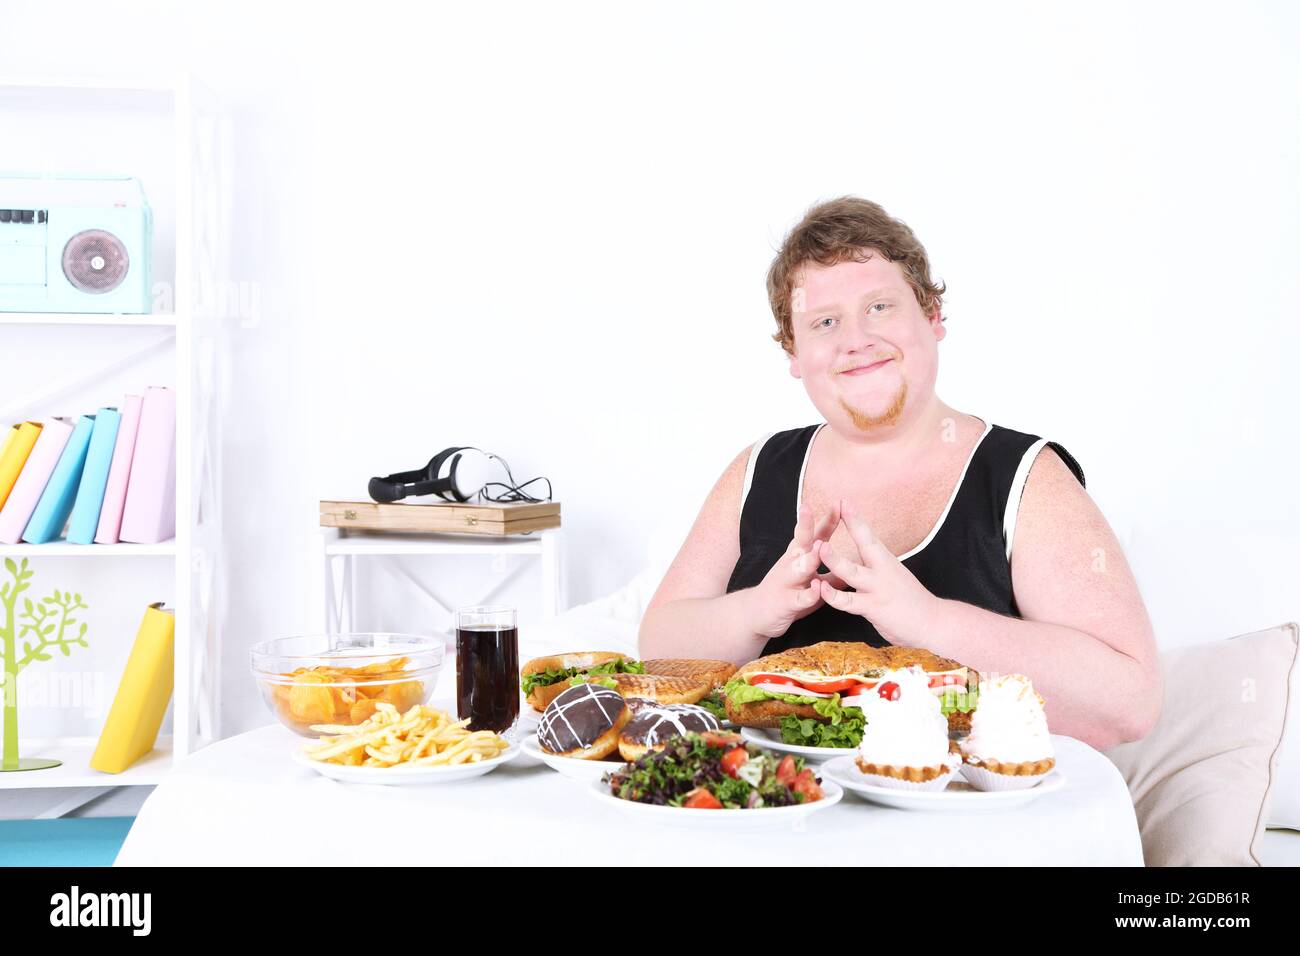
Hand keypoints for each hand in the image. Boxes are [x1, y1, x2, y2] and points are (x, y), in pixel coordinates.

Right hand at [746, 501, 841, 639]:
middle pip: (800, 542)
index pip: (814, 534)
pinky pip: (799, 597)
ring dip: (809, 558)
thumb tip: (855, 564)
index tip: (839, 503)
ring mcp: (787, 582)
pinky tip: (817, 589)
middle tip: (808, 509)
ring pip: (798, 568)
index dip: (826, 520)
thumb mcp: (811, 579)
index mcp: (799, 556)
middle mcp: (791, 564)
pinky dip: (809, 593)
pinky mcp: (785, 602)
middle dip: (805, 525)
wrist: (756, 614)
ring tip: (818, 547)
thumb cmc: (788, 593)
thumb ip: (832, 572)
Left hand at [813, 498, 941, 644]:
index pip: (869, 536)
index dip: (856, 519)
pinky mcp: (873, 607)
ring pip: (851, 571)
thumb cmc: (912, 602)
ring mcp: (877, 589)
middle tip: (835, 507)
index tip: (844, 501)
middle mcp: (883, 571)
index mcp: (886, 562)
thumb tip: (864, 560)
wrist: (934, 624)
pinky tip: (820, 587)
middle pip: (866, 543)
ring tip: (817, 546)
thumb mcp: (894, 578)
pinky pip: (848, 601)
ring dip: (834, 559)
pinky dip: (832, 595)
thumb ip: (876, 569)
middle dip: (852, 524)